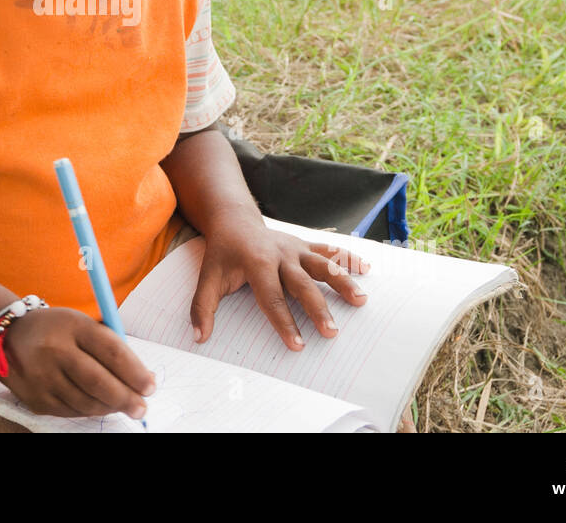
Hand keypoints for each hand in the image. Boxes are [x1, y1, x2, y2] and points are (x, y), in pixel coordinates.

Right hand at [0, 307, 156, 418]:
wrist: (9, 337)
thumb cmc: (58, 331)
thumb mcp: (82, 325)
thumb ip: (112, 348)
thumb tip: (144, 380)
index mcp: (73, 326)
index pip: (111, 351)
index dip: (135, 372)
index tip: (150, 386)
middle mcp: (55, 350)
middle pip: (98, 382)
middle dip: (126, 398)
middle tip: (141, 408)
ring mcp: (42, 377)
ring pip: (86, 402)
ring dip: (110, 407)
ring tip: (122, 405)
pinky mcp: (35, 398)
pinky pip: (71, 411)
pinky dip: (89, 410)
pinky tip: (97, 404)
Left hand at [191, 219, 369, 348]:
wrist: (234, 219)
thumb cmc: (222, 253)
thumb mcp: (207, 276)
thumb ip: (202, 307)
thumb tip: (199, 337)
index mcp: (257, 263)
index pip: (271, 298)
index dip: (284, 323)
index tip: (297, 346)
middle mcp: (280, 254)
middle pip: (302, 284)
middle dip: (318, 309)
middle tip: (332, 333)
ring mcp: (295, 248)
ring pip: (323, 264)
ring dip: (343, 281)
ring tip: (361, 300)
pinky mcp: (305, 245)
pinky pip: (329, 250)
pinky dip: (348, 258)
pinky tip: (367, 269)